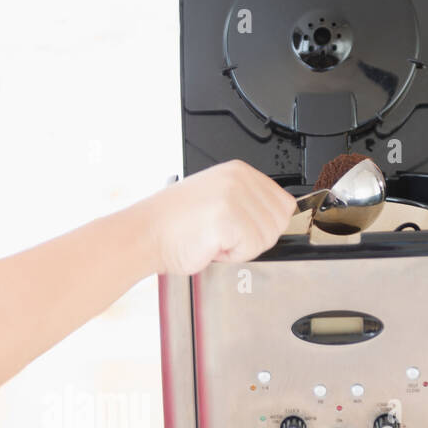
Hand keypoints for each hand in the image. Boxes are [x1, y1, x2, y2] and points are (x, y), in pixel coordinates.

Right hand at [142, 160, 297, 275]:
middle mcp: (240, 178)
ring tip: (214, 239)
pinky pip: (251, 248)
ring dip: (241, 248)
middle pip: (279, 223)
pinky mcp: (229, 216)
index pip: (283, 204)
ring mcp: (235, 195)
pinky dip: (231, 256)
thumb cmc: (174, 226)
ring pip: (267, 237)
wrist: (144, 235)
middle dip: (253, 239)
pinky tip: (210, 245)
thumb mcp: (217, 200)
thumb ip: (248, 203)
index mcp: (239, 171)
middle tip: (222, 235)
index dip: (263, 226)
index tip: (238, 230)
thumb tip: (277, 220)